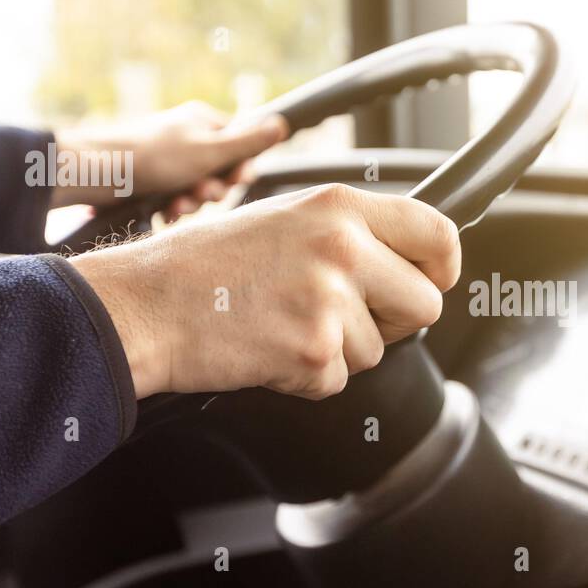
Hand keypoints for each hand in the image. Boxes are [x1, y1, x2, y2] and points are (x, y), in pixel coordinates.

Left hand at [53, 101, 289, 218]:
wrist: (96, 171)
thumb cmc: (153, 156)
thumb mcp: (209, 150)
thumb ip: (248, 142)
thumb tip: (282, 124)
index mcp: (203, 122)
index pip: (240, 146)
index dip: (240, 169)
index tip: (234, 181)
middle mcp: (188, 138)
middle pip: (220, 172)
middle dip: (212, 190)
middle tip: (200, 195)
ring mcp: (169, 160)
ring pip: (197, 189)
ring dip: (192, 203)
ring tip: (177, 207)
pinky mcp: (153, 181)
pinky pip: (176, 199)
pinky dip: (174, 208)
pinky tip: (164, 213)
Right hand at [71, 183, 460, 400]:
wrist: (143, 306)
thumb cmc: (204, 265)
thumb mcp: (286, 217)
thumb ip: (349, 233)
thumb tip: (406, 262)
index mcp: (340, 207)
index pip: (438, 234)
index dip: (443, 267)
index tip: (432, 280)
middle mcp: (343, 248)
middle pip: (425, 303)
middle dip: (393, 320)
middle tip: (342, 315)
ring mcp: (330, 302)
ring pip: (378, 349)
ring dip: (338, 350)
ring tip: (283, 323)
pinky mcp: (314, 353)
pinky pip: (339, 380)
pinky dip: (307, 377)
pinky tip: (269, 347)